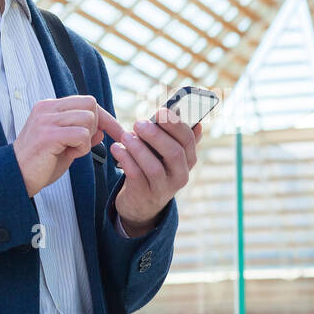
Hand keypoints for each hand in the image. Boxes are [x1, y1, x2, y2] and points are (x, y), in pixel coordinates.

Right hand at [13, 95, 124, 197]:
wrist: (15, 179)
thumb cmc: (39, 165)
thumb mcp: (65, 147)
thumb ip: (81, 135)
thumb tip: (102, 128)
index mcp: (49, 107)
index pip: (86, 101)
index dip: (106, 118)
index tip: (118, 133)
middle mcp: (47, 109)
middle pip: (91, 104)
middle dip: (96, 126)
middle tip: (82, 144)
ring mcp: (46, 120)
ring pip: (88, 118)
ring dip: (87, 139)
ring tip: (71, 151)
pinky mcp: (48, 135)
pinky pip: (81, 135)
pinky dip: (82, 148)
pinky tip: (69, 155)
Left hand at [110, 105, 201, 232]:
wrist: (141, 202)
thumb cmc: (154, 168)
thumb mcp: (167, 155)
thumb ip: (178, 138)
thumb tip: (197, 122)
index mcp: (188, 160)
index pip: (188, 140)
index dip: (175, 124)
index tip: (161, 111)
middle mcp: (180, 175)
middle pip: (174, 153)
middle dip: (156, 135)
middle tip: (138, 123)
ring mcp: (163, 188)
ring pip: (154, 167)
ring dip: (138, 148)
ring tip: (125, 136)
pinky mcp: (144, 195)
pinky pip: (135, 176)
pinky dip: (125, 160)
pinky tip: (116, 148)